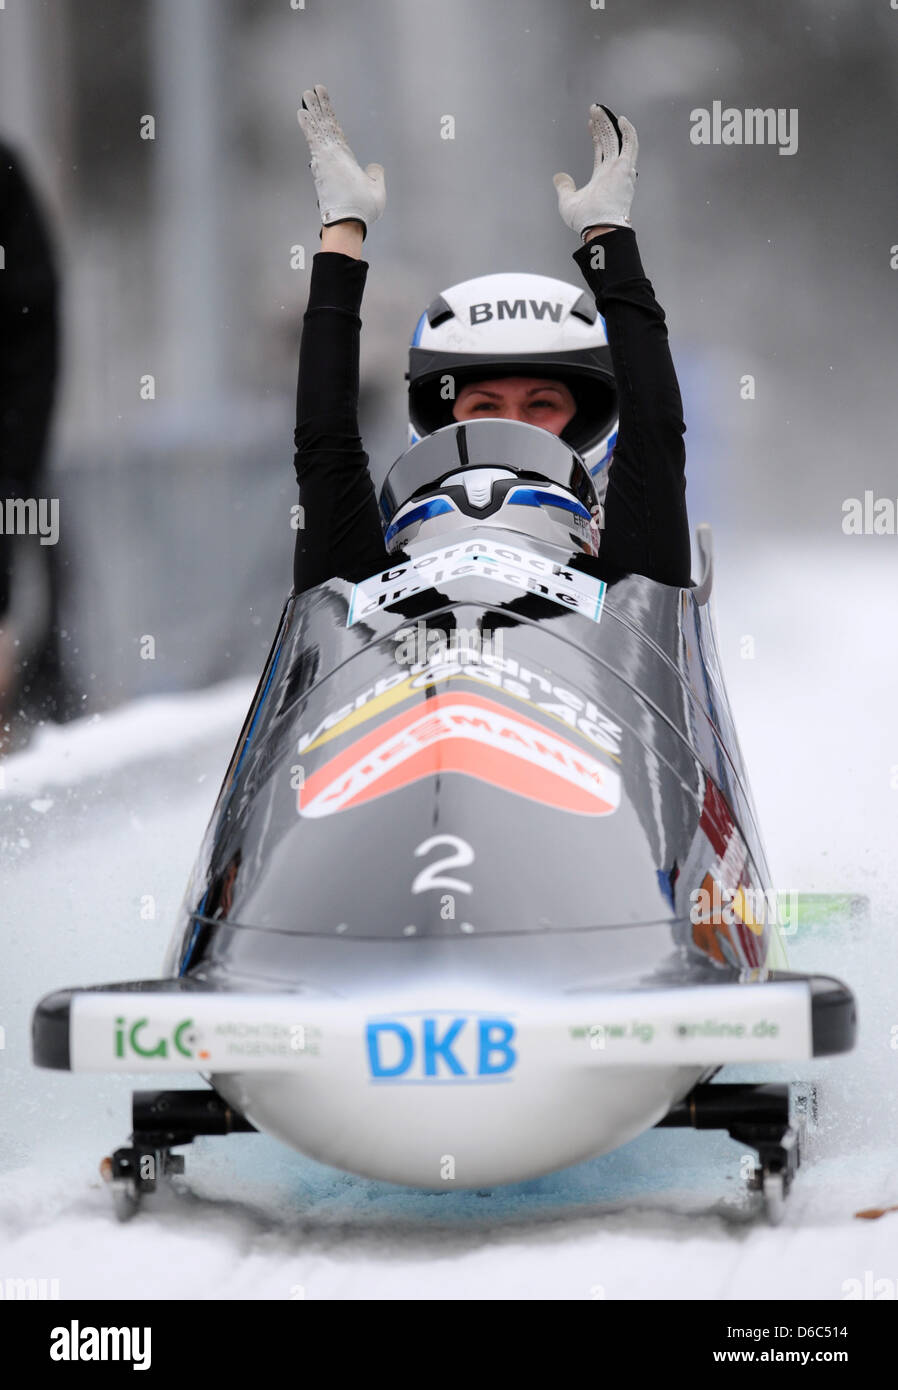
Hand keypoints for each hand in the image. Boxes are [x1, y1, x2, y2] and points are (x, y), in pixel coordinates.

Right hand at [297, 85, 384, 236]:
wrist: (352, 221)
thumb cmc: (362, 211)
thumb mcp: (377, 188)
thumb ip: (376, 175)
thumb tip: (374, 166)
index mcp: (344, 162)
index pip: (336, 135)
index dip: (331, 120)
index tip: (326, 107)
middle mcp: (333, 157)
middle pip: (325, 126)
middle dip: (319, 108)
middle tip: (312, 91)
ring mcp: (327, 157)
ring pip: (319, 128)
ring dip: (313, 110)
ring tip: (306, 93)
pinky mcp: (323, 159)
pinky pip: (314, 137)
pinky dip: (308, 124)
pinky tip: (302, 110)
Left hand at [553, 104, 637, 239]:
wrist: (598, 228)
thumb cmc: (585, 220)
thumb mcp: (567, 200)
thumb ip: (564, 186)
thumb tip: (559, 176)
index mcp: (603, 178)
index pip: (602, 150)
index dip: (597, 135)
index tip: (590, 123)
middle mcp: (613, 171)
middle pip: (610, 141)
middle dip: (602, 124)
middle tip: (594, 109)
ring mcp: (620, 169)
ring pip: (618, 139)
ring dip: (610, 123)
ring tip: (599, 109)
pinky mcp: (625, 168)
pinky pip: (630, 144)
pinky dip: (628, 131)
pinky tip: (619, 119)